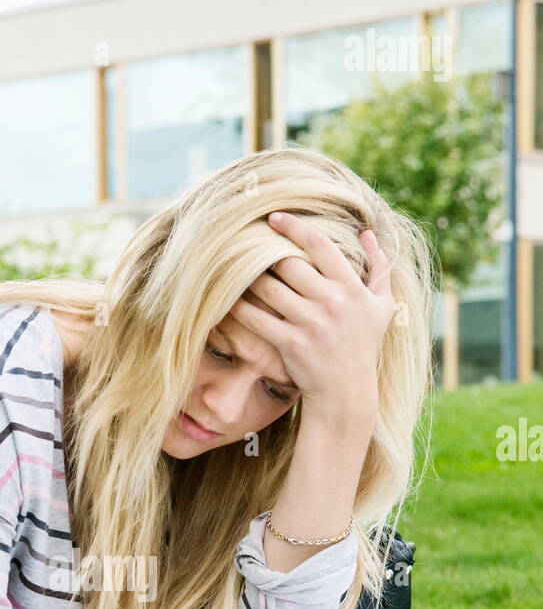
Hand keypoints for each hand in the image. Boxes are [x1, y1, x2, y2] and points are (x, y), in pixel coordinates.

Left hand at [234, 212, 395, 422]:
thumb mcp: (381, 307)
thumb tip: (367, 234)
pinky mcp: (290, 343)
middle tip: (248, 247)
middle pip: (288, 263)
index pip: (321, 245)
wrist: (345, 392)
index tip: (274, 217)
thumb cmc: (362, 346)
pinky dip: (239, 307)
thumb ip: (379, 268)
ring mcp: (310, 323)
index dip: (295, 226)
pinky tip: (227, 298)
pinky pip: (256, 318)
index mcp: (351, 287)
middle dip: (266, 254)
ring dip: (248, 278)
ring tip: (234, 270)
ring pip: (268, 288)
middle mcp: (332, 302)